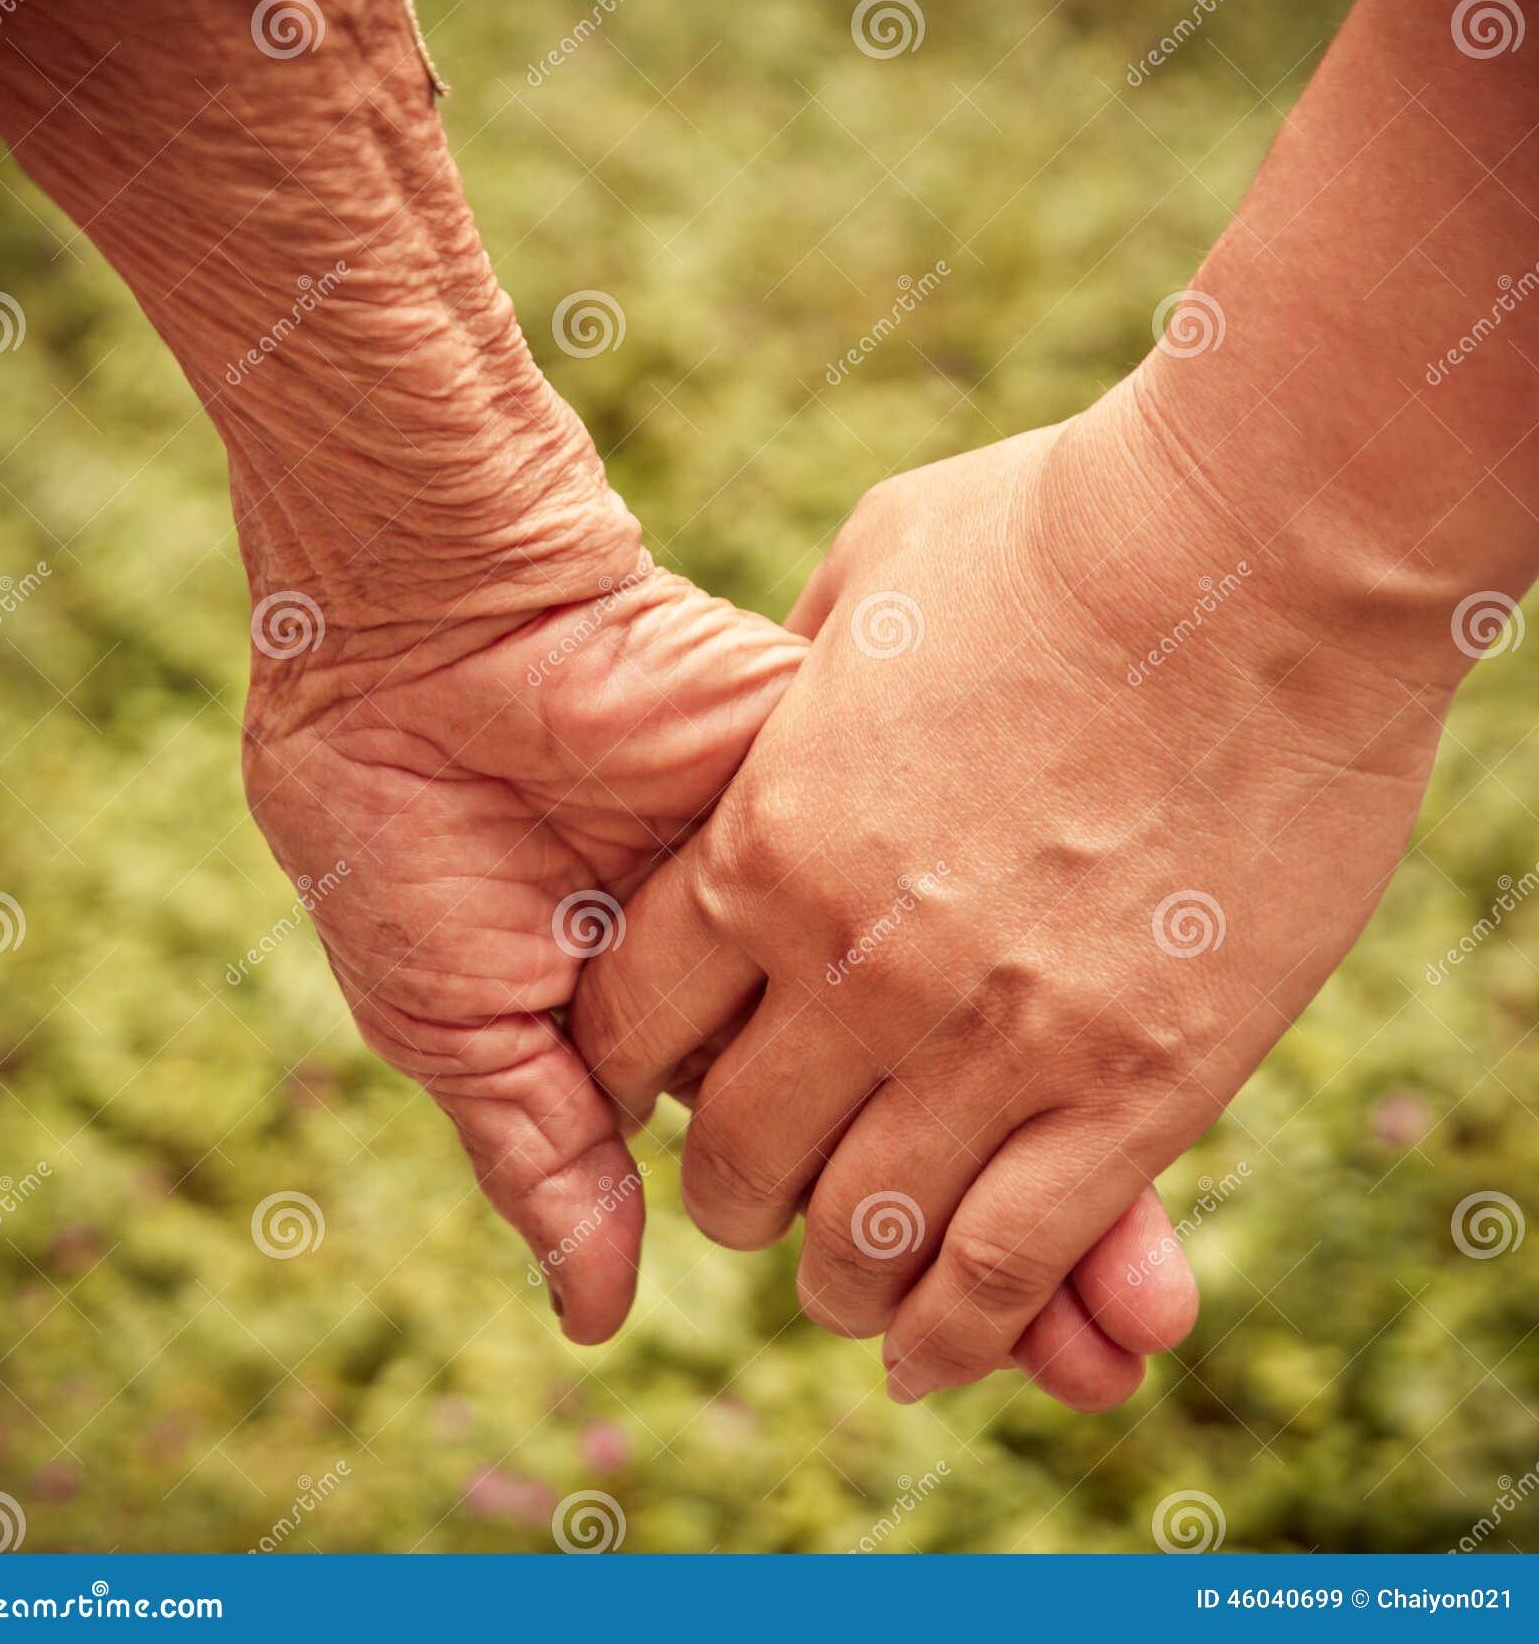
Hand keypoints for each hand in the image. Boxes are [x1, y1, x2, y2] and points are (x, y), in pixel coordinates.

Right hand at [240, 441, 1199, 1403]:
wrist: (412, 647)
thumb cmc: (399, 835)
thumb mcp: (464, 1024)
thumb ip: (545, 1157)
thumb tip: (601, 1319)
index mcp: (707, 1030)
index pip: (840, 1168)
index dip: (921, 1270)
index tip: (1007, 1361)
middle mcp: (797, 962)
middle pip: (939, 1117)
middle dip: (1022, 1244)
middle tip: (1110, 1361)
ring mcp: (840, 875)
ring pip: (986, 1025)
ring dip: (1068, 1150)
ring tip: (1149, 1300)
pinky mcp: (860, 775)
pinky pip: (973, 901)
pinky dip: (1050, 1004)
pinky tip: (1142, 1099)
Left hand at [575, 374, 1446, 1397]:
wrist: (1264, 548)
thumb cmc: (1056, 534)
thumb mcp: (867, 586)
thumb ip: (795, 690)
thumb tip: (772, 728)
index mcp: (769, 842)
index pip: (634, 1025)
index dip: (629, 1074)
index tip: (659, 1086)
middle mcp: (859, 964)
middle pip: (734, 1152)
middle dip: (727, 1190)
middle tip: (751, 1193)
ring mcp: (999, 1035)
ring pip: (864, 1237)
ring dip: (834, 1280)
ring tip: (840, 1285)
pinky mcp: (1140, 1083)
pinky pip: (1010, 1261)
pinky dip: (961, 1333)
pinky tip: (934, 1360)